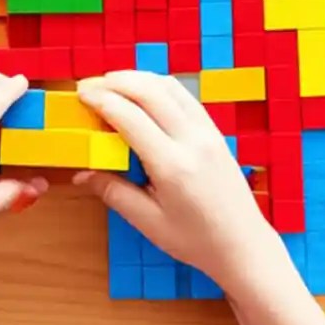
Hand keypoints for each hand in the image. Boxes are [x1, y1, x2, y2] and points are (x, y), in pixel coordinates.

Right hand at [73, 71, 282, 291]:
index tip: (80, 94)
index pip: (131, 118)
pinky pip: (184, 97)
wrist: (244, 246)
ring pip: (169, 87)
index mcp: (173, 166)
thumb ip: (114, 192)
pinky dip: (158, 86)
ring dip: (137, 78)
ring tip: (111, 83)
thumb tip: (82, 173)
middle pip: (149, 91)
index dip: (102, 100)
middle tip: (89, 85)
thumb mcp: (148, 222)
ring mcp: (208, 133)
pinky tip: (143, 93)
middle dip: (115, 81)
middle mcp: (192, 141)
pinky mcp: (215, 132)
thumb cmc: (196, 241)